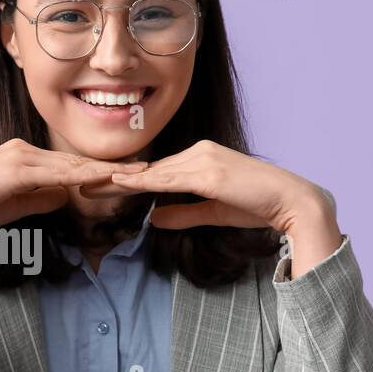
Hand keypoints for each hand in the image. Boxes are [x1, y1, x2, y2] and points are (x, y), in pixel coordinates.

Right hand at [0, 138, 149, 255]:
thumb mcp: (15, 205)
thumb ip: (40, 199)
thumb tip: (66, 198)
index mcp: (26, 159)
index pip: (70, 166)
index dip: (100, 170)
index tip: (128, 173)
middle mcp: (25, 151)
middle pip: (76, 161)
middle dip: (112, 166)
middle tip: (146, 168)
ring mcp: (20, 157)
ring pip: (70, 165)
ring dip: (103, 170)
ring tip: (134, 172)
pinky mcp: (16, 168)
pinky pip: (56, 173)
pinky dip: (81, 176)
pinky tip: (102, 178)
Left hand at [103, 139, 332, 236]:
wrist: (291, 201)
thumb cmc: (258, 206)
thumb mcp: (211, 211)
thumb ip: (182, 213)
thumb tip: (153, 218)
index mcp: (199, 159)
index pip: (155, 171)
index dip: (125, 181)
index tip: (98, 187)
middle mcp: (198, 153)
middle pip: (148, 169)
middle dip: (113, 179)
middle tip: (81, 184)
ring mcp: (203, 159)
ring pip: (153, 172)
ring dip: (119, 180)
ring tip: (90, 185)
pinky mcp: (209, 172)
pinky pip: (169, 178)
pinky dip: (143, 181)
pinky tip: (121, 184)